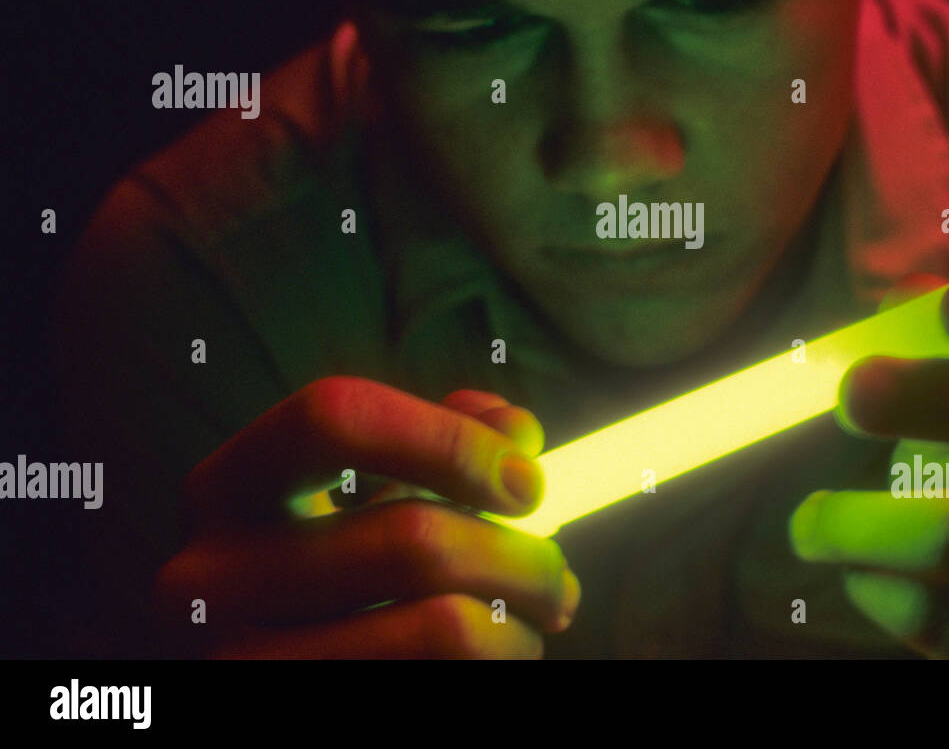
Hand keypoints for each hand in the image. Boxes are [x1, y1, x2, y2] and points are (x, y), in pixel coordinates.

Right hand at [151, 378, 579, 657]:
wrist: (279, 674)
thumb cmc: (335, 578)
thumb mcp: (368, 497)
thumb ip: (437, 445)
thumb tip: (514, 433)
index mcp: (226, 486)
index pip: (335, 416)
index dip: (450, 439)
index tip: (526, 481)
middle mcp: (207, 575)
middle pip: (413, 537)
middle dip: (521, 554)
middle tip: (554, 573)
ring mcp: (235, 662)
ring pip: (443, 627)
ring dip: (519, 618)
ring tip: (536, 615)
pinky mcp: (277, 719)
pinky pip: (443, 683)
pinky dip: (501, 659)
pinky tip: (500, 651)